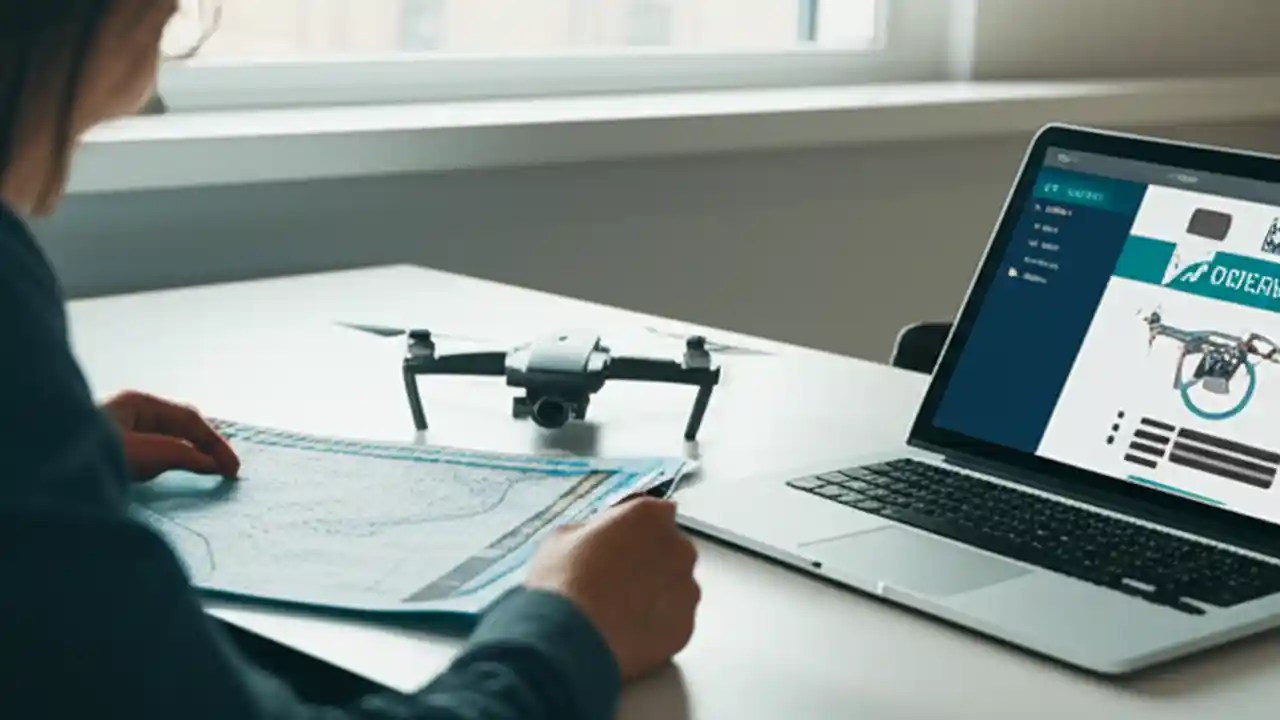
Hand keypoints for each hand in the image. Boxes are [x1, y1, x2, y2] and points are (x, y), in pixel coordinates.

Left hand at [101, 391, 239, 480]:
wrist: (46, 477)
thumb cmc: (95, 457)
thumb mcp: (146, 454)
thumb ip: (183, 455)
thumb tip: (214, 463)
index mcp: (138, 403)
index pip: (189, 419)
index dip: (215, 443)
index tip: (233, 469)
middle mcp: (129, 411)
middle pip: (178, 425)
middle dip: (204, 444)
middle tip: (226, 467)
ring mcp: (117, 430)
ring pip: (164, 438)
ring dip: (188, 452)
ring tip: (208, 469)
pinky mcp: (109, 451)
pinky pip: (148, 451)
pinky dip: (168, 460)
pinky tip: (173, 470)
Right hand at [524, 498, 700, 680]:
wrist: (571, 643)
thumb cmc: (563, 583)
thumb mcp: (562, 538)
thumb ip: (593, 531)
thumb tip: (597, 539)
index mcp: (650, 516)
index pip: (653, 513)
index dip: (633, 529)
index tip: (616, 543)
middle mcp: (678, 548)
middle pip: (669, 549)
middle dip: (648, 561)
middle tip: (614, 580)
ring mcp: (687, 590)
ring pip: (675, 587)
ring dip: (655, 593)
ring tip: (619, 611)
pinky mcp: (686, 628)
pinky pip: (674, 620)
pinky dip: (657, 625)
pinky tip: (628, 632)